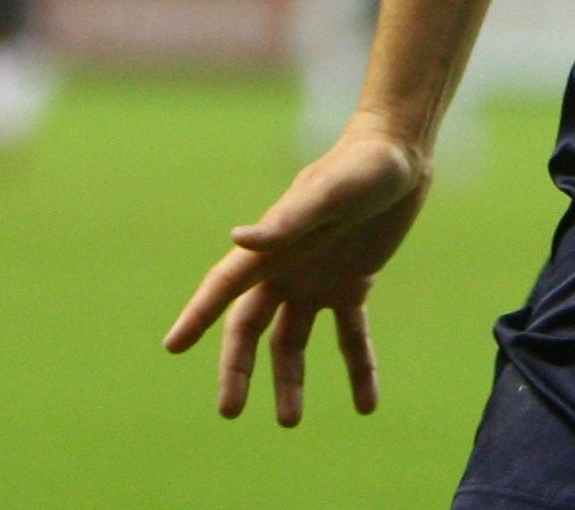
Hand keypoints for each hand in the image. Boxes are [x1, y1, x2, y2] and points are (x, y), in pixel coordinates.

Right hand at [162, 116, 431, 425]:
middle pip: (251, 328)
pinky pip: (350, 337)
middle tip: (230, 411)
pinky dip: (357, 369)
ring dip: (290, 380)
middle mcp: (286, 268)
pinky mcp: (353, 284)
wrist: (401, 154)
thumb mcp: (329, 193)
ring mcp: (317, 279)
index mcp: (272, 246)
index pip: (224, 287)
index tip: (172, 347)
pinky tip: (366, 405)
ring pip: (292, 342)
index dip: (197, 315)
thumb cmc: (360, 166)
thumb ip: (288, 220)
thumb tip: (239, 239)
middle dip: (238, 369)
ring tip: (290, 421)